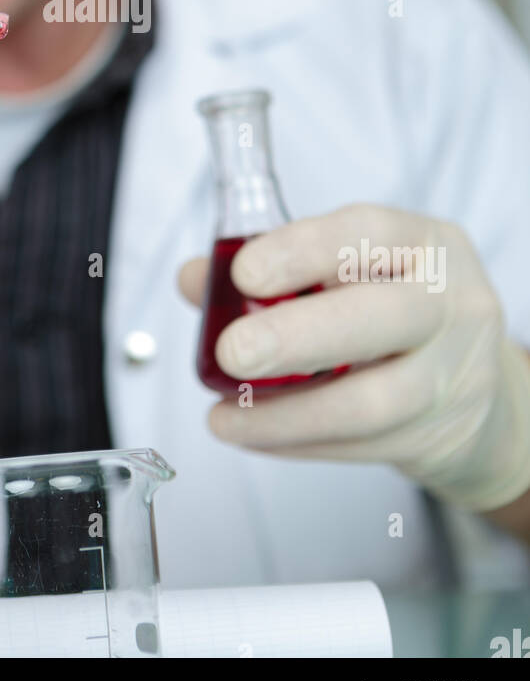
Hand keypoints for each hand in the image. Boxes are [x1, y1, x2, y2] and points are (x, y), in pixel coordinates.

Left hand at [178, 204, 529, 512]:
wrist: (483, 391)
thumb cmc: (397, 312)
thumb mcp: (351, 273)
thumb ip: (275, 270)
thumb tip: (195, 279)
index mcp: (424, 244)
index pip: (367, 234)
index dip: (302, 250)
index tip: (244, 274)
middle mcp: (449, 304)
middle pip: (381, 319)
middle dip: (297, 337)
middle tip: (231, 353)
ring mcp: (452, 376)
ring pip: (371, 402)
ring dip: (285, 414)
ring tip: (224, 416)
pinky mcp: (438, 436)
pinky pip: (360, 446)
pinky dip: (297, 442)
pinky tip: (254, 434)